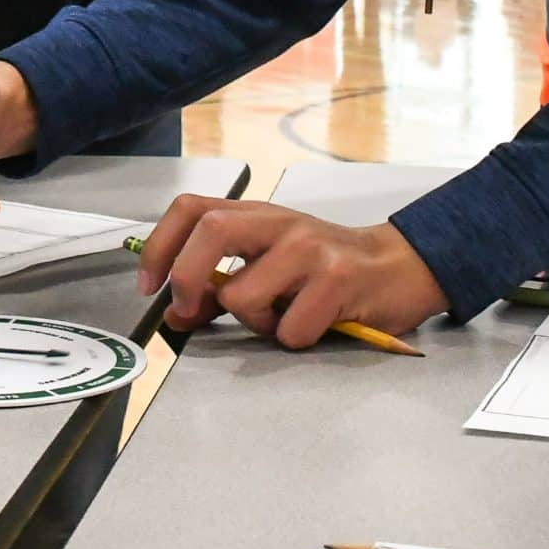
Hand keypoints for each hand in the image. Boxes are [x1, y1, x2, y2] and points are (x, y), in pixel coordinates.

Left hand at [135, 195, 448, 348]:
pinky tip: (315, 325)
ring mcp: (309, 249)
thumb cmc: (327, 269)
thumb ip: (222, 287)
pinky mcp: (338, 280)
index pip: (191, 209)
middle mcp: (280, 223)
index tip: (150, 285)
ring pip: (243, 295)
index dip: (159, 246)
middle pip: (210, 231)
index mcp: (256, 215)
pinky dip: (294, 339)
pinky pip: (289, 329)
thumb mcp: (270, 267)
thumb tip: (177, 312)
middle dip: (187, 278)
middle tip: (190, 310)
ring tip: (281, 318)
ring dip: (254, 322)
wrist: (398, 267)